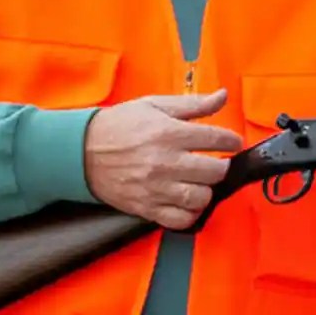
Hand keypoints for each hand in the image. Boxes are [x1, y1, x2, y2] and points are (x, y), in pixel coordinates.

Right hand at [84, 88, 242, 229]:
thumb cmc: (120, 124)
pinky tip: (187, 201)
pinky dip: (190, 213)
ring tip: (199, 181)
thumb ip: (192, 104)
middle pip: (213, 171)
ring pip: (200, 197)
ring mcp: (156, 188)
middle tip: (215, 162)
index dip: (231, 140)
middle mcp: (165, 162)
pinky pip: (180, 219)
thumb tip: (223, 95)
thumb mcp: (154, 105)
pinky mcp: (147, 207)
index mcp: (168, 132)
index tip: (233, 142)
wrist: (82, 151)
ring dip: (206, 190)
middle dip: (220, 166)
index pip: (215, 138)